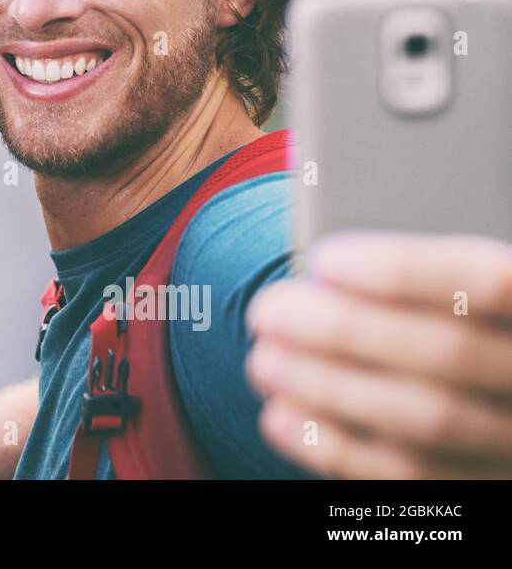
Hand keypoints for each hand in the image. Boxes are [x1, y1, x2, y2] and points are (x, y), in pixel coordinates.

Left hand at [245, 231, 511, 478]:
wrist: (487, 394)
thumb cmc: (451, 323)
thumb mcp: (454, 296)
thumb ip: (412, 284)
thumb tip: (322, 280)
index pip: (486, 282)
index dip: (401, 270)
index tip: (321, 260)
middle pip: (446, 354)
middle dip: (344, 330)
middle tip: (267, 311)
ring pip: (427, 423)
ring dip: (329, 389)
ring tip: (263, 361)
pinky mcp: (482, 490)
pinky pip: (409, 479)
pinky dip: (335, 449)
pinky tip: (280, 416)